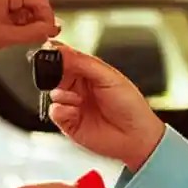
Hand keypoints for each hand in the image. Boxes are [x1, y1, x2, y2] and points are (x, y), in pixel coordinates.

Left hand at [0, 0, 58, 77]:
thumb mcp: (6, 36)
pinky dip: (17, 29)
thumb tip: (51, 30)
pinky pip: (14, 17)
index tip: (51, 35)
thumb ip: (33, 33)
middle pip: (34, 7)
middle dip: (36, 24)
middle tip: (37, 41)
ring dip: (26, 28)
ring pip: (25, 14)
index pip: (41, 1)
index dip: (48, 20)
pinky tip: (10, 38)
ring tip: (17, 41)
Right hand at [48, 44, 165, 171]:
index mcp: (89, 72)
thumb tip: (61, 50)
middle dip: (55, 75)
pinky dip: (61, 111)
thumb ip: (83, 62)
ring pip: (53, 93)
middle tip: (63, 77)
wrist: (135, 137)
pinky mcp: (68, 123)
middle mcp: (79, 88)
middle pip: (56, 74)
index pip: (67, 58)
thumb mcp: (109, 77)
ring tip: (79, 100)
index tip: (52, 52)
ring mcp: (73, 105)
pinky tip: (75, 112)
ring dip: (63, 94)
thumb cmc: (130, 106)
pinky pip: (53, 111)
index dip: (58, 54)